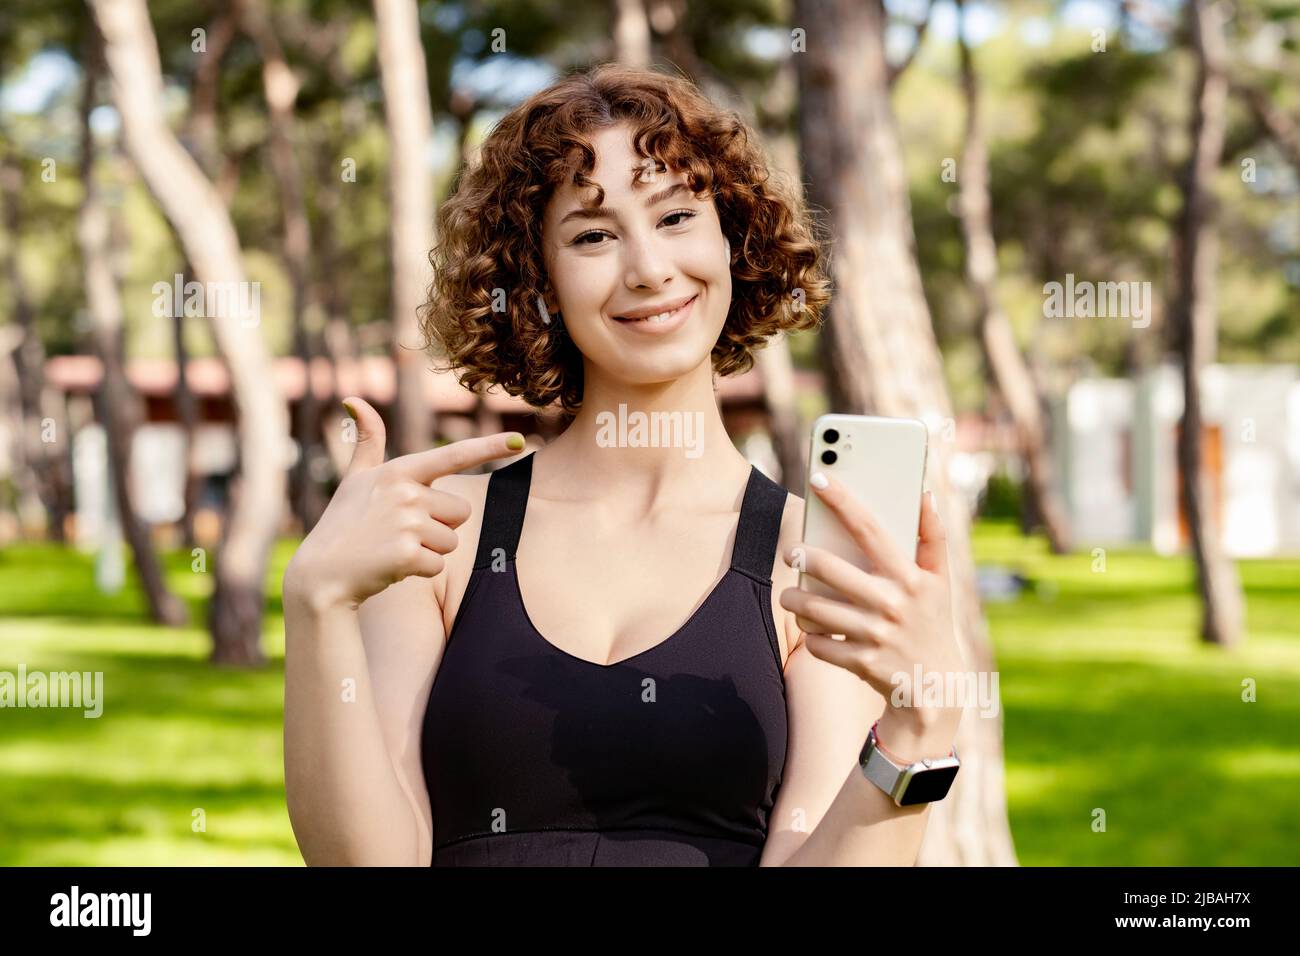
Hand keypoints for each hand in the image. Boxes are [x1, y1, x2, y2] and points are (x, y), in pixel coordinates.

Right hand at [284, 396, 523, 612]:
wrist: (320, 574)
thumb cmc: (343, 524)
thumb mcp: (356, 480)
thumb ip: (368, 442)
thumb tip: (354, 400)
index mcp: (398, 471)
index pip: (453, 455)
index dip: (490, 447)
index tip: (522, 440)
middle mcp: (406, 492)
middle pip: (460, 511)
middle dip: (439, 526)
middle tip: (401, 532)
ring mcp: (407, 523)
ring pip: (451, 540)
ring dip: (430, 551)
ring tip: (394, 548)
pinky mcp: (408, 554)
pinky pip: (439, 565)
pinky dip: (421, 570)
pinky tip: (392, 566)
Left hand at [779, 474, 965, 753]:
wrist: (937, 688)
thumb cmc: (931, 623)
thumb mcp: (940, 582)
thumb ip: (932, 537)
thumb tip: (925, 493)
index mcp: (911, 577)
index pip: (870, 528)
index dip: (843, 500)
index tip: (819, 477)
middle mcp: (892, 603)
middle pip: (829, 569)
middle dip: (802, 558)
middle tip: (792, 554)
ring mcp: (876, 635)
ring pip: (815, 610)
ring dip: (795, 602)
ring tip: (791, 598)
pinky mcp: (861, 662)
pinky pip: (818, 644)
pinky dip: (811, 637)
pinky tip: (815, 632)